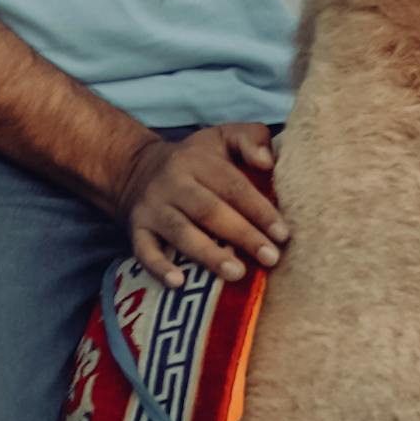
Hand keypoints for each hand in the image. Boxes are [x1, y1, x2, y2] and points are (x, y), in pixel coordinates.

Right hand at [124, 113, 286, 281]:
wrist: (136, 168)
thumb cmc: (195, 159)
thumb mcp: (223, 137)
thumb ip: (251, 138)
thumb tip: (267, 162)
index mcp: (198, 161)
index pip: (233, 186)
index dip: (260, 210)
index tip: (283, 234)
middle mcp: (173, 183)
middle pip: (209, 210)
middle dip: (242, 235)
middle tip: (270, 258)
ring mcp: (152, 208)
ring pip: (181, 232)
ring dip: (209, 254)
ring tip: (237, 273)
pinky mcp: (136, 229)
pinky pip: (144, 250)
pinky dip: (159, 267)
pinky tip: (178, 283)